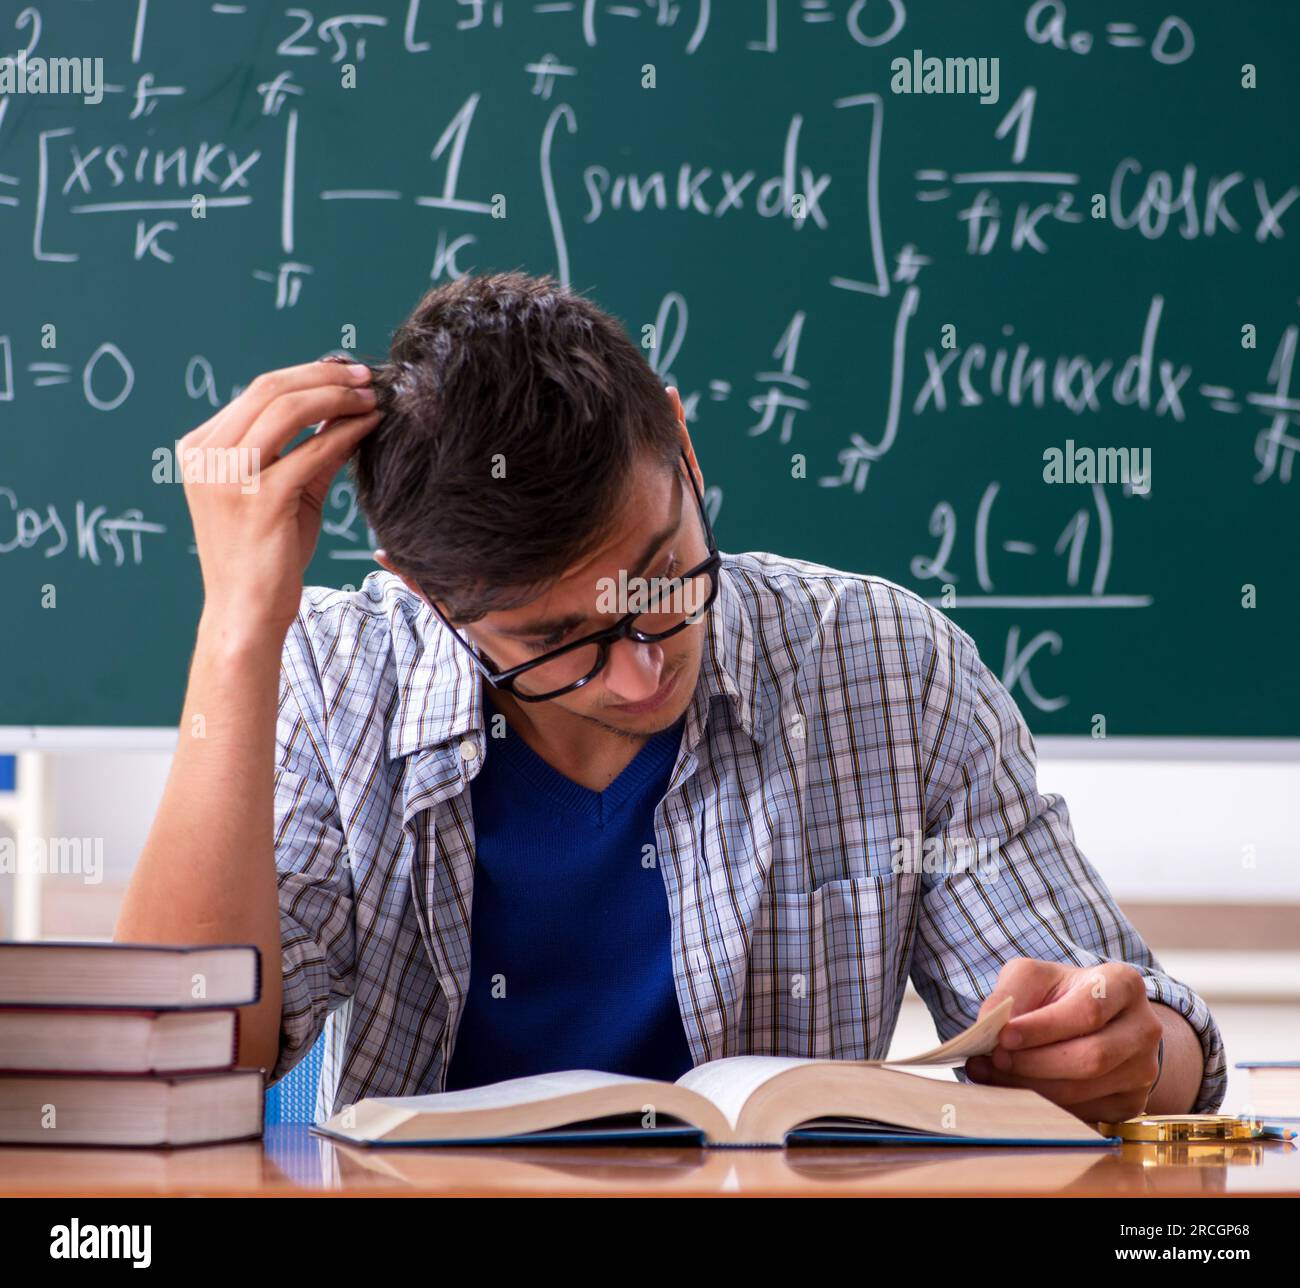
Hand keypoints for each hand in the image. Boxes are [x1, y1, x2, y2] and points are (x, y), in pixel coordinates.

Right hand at [178, 359, 381, 640]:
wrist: (246, 613)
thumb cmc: (266, 555)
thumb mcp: (284, 492)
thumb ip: (309, 449)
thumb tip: (347, 409)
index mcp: (201, 447)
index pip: (258, 391)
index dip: (309, 374)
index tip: (348, 373)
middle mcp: (206, 456)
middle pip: (270, 389)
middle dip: (325, 376)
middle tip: (367, 376)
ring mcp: (227, 476)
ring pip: (288, 410)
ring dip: (337, 398)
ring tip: (373, 399)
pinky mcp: (258, 499)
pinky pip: (311, 452)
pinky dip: (344, 434)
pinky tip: (369, 428)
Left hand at [964, 957, 1163, 1121]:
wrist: (1098, 1022)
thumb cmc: (1061, 994)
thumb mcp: (1034, 977)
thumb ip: (1009, 993)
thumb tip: (989, 1024)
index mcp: (1123, 984)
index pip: (1087, 1011)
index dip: (1043, 1028)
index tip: (1004, 1036)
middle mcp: (1143, 1028)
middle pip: (1090, 1057)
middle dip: (1034, 1063)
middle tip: (996, 1059)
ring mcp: (1143, 1070)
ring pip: (1084, 1090)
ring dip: (1032, 1087)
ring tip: (995, 1074)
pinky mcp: (1132, 1102)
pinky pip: (1084, 1112)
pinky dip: (1045, 1105)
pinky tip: (1019, 1090)